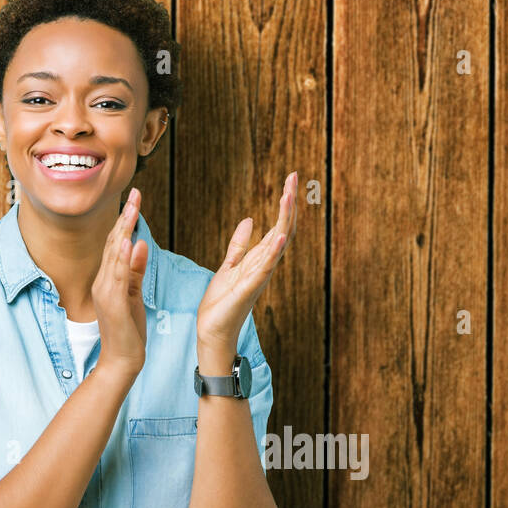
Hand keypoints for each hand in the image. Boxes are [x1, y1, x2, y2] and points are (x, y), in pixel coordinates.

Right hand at [93, 188, 148, 376]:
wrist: (122, 360)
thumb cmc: (128, 331)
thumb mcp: (134, 295)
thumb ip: (136, 270)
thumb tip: (141, 243)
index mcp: (109, 279)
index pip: (118, 244)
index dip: (126, 221)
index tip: (136, 200)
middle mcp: (103, 281)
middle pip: (115, 243)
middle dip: (126, 218)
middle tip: (136, 194)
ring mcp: (105, 292)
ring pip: (115, 255)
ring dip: (124, 231)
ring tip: (132, 209)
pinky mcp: (112, 304)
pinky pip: (118, 277)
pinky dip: (124, 259)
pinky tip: (129, 242)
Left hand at [197, 171, 296, 353]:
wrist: (213, 330)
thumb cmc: (222, 302)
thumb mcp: (228, 265)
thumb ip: (239, 244)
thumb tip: (250, 219)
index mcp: (260, 259)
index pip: (278, 226)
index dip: (285, 203)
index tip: (290, 179)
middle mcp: (265, 265)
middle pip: (283, 229)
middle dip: (289, 204)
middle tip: (294, 178)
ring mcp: (259, 276)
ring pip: (278, 243)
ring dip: (284, 219)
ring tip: (289, 196)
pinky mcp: (249, 287)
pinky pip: (265, 267)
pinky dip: (274, 250)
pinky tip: (280, 234)